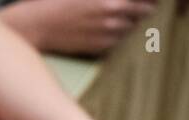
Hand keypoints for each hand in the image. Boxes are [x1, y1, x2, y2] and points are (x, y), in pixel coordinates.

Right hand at [4, 0, 156, 56]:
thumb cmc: (61, 2)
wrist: (39, 24)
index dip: (149, 0)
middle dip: (143, 9)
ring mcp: (108, 31)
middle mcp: (113, 11)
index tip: (149, 1)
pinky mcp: (101, 46)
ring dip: (128, 23)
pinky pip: (118, 41)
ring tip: (111, 19)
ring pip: (131, 27)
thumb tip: (127, 3)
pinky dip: (115, 35)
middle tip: (137, 8)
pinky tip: (100, 30)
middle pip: (145, 11)